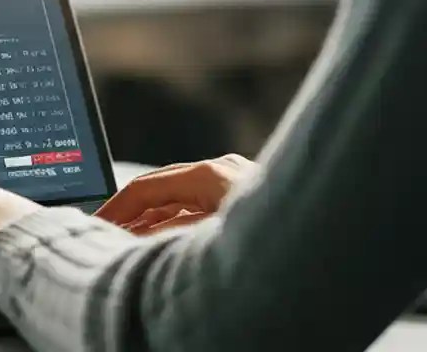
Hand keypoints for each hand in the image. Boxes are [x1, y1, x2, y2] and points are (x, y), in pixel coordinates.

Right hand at [96, 154, 256, 234]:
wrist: (331, 256)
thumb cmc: (270, 247)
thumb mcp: (208, 242)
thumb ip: (166, 237)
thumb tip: (134, 236)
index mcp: (208, 175)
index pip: (145, 186)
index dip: (116, 207)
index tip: (96, 226)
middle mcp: (221, 170)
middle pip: (161, 188)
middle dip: (131, 211)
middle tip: (104, 234)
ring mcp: (235, 181)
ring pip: (182, 199)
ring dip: (153, 219)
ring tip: (128, 240)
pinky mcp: (247, 197)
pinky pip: (201, 206)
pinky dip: (178, 221)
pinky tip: (162, 238)